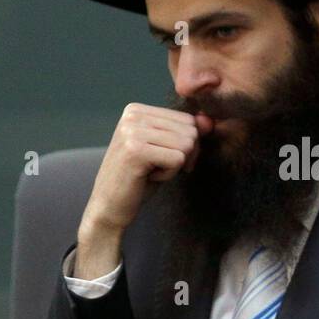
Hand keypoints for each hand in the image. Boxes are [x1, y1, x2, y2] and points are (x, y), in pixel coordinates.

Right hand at [74, 104, 212, 277]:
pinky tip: (147, 178)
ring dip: (174, 166)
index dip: (185, 146)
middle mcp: (133, 115)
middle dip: (182, 156)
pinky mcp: (135, 150)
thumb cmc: (138, 179)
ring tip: (149, 172)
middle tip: (155, 168)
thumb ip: (186, 133)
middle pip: (190, 131)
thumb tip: (209, 121)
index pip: (188, 120)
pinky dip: (168, 175)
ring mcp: (132, 131)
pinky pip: (178, 159)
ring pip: (186, 145)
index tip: (160, 159)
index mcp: (136, 110)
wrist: (109, 207)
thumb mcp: (165, 151)